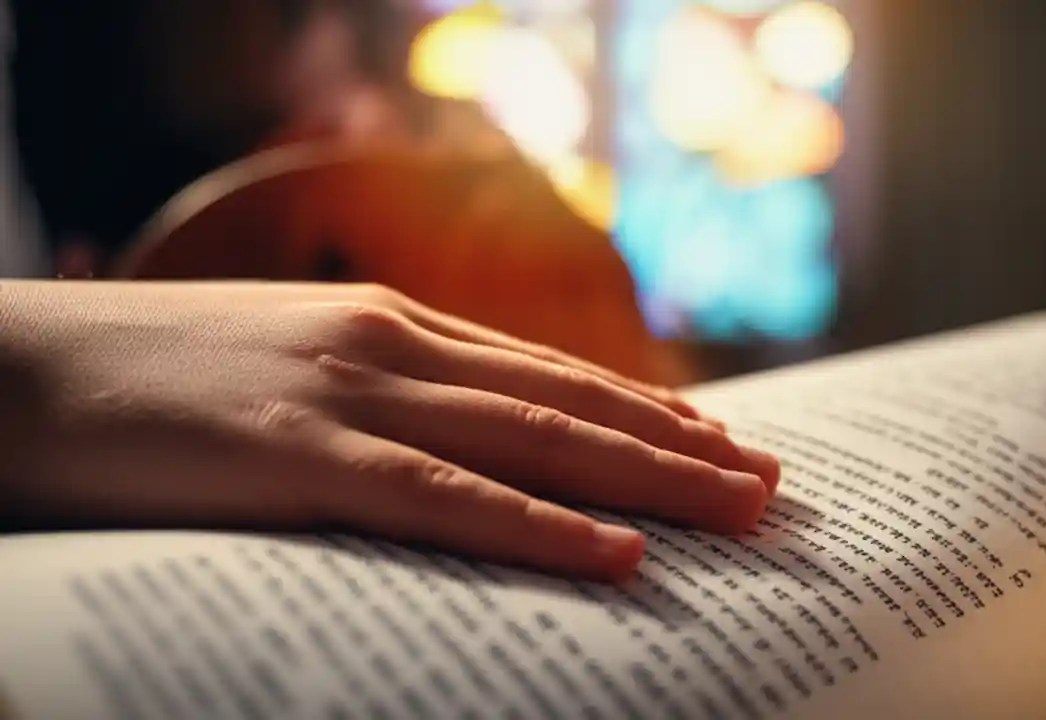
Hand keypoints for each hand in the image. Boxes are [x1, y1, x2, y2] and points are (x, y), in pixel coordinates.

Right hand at [0, 281, 778, 579]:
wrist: (22, 369)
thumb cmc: (156, 381)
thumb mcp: (292, 372)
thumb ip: (383, 395)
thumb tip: (467, 440)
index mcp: (391, 327)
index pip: (548, 372)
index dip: (643, 409)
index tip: (719, 440)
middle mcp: (394, 346)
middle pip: (568, 403)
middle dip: (679, 446)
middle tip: (771, 483)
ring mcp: (352, 396)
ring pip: (534, 442)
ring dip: (648, 479)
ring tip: (739, 510)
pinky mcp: (301, 456)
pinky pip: (445, 498)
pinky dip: (538, 527)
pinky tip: (616, 557)